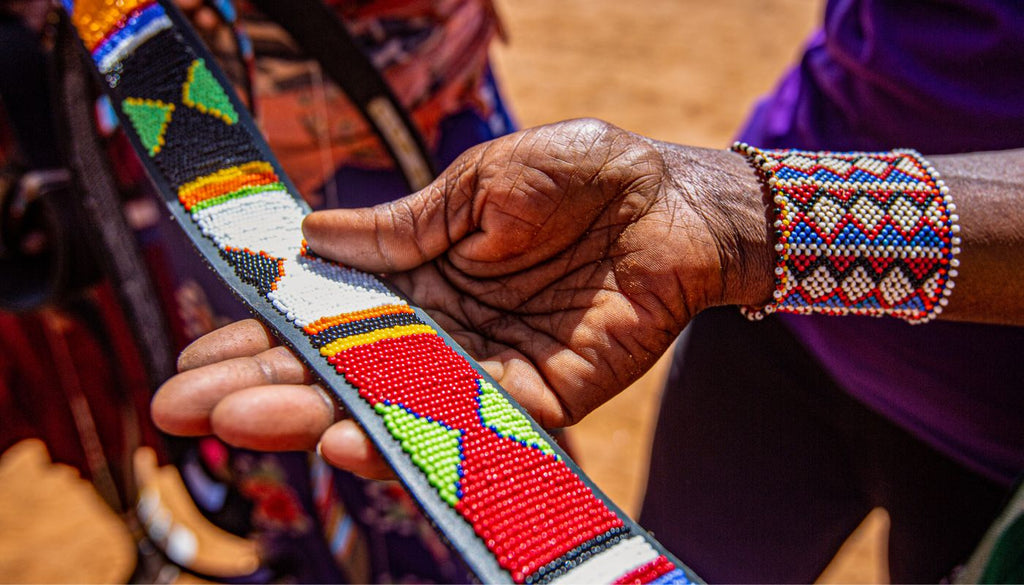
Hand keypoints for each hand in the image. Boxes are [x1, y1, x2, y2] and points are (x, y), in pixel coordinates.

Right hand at [152, 119, 772, 476]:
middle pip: (340, 373)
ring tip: (239, 426)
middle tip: (180, 413)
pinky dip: (411, 436)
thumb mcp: (473, 185)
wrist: (666, 200)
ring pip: (389, 406)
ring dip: (315, 419)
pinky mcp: (537, 399)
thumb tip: (307, 237)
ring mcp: (484, 370)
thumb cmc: (574, 175)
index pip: (323, 320)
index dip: (260, 340)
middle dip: (262, 391)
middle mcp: (439, 333)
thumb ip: (398, 228)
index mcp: (416, 278)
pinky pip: (468, 426)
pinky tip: (349, 440)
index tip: (192, 361)